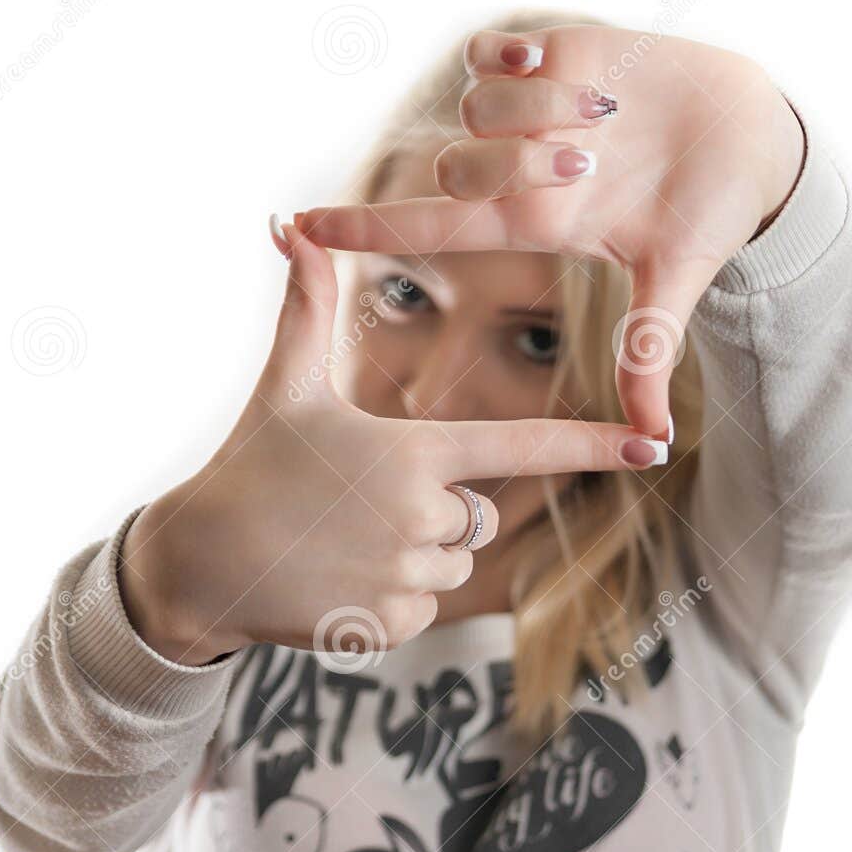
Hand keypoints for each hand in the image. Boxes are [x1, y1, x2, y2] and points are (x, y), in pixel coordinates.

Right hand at [119, 226, 667, 664]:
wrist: (200, 563)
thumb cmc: (250, 464)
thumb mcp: (285, 384)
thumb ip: (307, 306)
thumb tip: (292, 223)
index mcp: (414, 453)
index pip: (522, 448)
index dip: (591, 445)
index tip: (650, 445)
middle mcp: (423, 517)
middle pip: (480, 516)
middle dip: (442, 510)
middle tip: (366, 504)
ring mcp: (409, 577)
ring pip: (453, 565)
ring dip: (417, 556)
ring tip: (346, 543)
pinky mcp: (392, 627)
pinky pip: (422, 610)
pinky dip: (389, 598)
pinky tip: (337, 582)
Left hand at [293, 24, 806, 436]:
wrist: (753, 136)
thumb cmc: (712, 210)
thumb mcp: (676, 279)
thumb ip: (651, 349)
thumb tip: (653, 442)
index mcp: (537, 223)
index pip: (432, 230)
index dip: (366, 229)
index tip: (298, 226)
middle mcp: (521, 169)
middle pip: (457, 170)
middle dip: (515, 165)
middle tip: (591, 160)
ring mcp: (531, 112)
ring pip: (474, 110)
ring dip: (536, 110)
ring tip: (606, 112)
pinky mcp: (550, 55)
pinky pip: (490, 57)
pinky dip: (510, 60)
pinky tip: (554, 63)